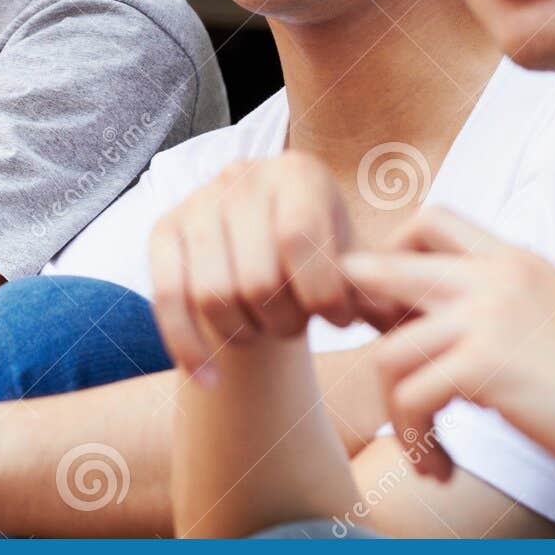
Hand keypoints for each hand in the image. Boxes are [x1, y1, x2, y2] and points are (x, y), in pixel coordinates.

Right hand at [149, 152, 357, 383]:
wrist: (270, 244)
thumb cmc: (324, 258)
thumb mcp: (357, 264)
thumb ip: (379, 288)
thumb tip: (392, 312)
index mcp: (297, 173)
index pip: (297, 240)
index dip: (322, 294)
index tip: (340, 318)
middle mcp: (242, 178)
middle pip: (256, 278)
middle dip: (287, 322)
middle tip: (301, 325)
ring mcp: (196, 203)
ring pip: (213, 296)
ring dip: (246, 334)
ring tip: (268, 331)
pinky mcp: (162, 232)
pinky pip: (166, 300)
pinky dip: (188, 348)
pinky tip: (209, 381)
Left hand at [344, 205, 554, 481]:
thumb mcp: (543, 313)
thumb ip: (487, 304)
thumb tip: (419, 327)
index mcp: (510, 258)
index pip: (428, 219)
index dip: (391, 257)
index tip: (397, 314)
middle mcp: (492, 277)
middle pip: (379, 269)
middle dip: (359, 320)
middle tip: (384, 373)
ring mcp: (485, 318)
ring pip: (385, 351)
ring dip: (392, 411)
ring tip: (421, 448)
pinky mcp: (484, 366)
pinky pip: (409, 398)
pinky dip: (414, 440)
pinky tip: (438, 468)